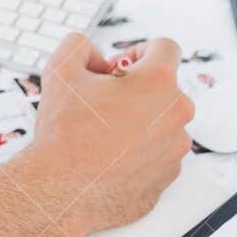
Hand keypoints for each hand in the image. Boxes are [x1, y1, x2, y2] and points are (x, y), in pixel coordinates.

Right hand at [3, 35, 192, 236]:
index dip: (138, 51)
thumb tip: (94, 55)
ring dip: (137, 121)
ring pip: (161, 123)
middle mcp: (176, 115)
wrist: (62, 191)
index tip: (119, 69)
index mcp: (158, 83)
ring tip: (101, 133)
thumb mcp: (61, 70)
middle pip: (163, 87)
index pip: (166, 47)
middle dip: (134, 89)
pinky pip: (157, 154)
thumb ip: (79, 45)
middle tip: (101, 102)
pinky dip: (138, 152)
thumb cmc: (65, 135)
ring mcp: (175, 150)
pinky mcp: (167, 178)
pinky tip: (108, 157)